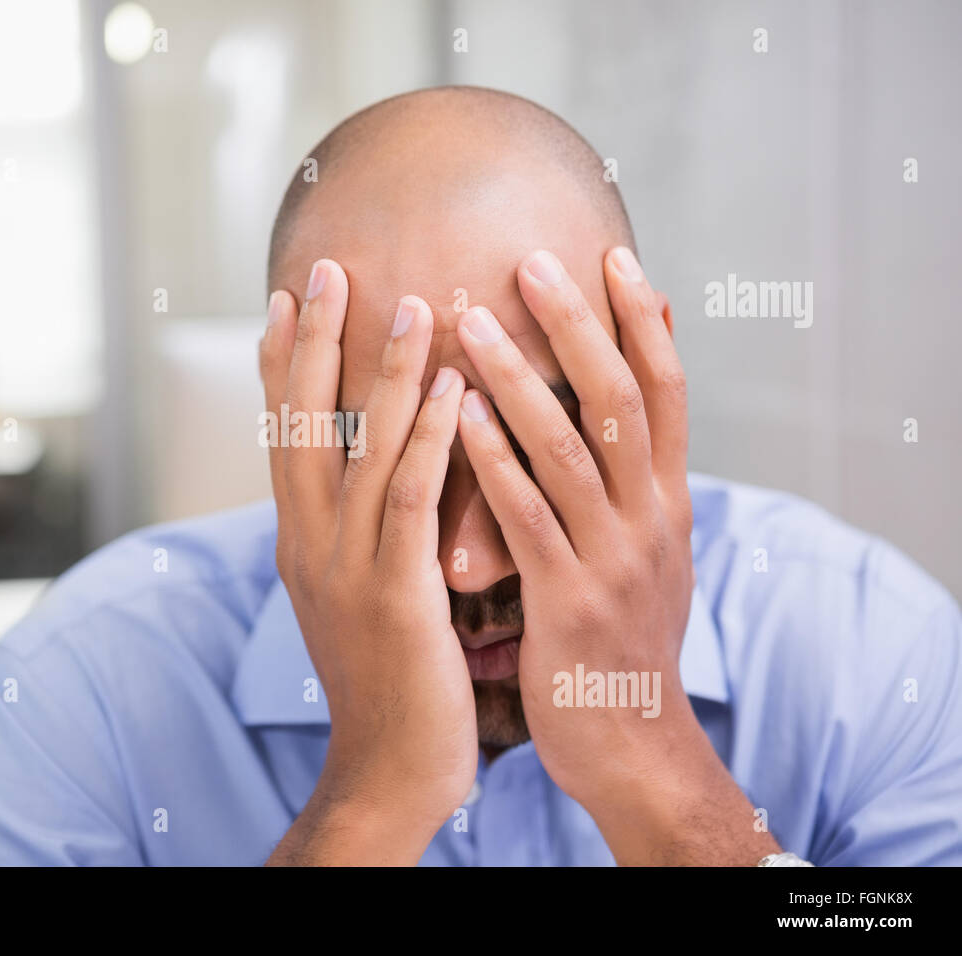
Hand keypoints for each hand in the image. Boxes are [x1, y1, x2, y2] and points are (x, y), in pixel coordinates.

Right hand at [260, 259, 475, 863]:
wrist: (386, 768)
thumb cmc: (385, 678)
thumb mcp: (358, 592)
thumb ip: (359, 531)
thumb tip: (370, 481)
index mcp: (300, 540)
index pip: (284, 433)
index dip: (280, 363)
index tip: (286, 297)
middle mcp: (310, 543)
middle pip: (303, 423)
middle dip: (313, 342)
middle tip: (326, 267)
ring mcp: (346, 568)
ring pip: (361, 450)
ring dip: (383, 372)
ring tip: (408, 300)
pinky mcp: (396, 595)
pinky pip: (410, 501)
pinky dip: (431, 439)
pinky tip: (454, 389)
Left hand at [455, 247, 776, 863]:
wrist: (632, 747)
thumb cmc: (620, 644)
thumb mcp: (645, 559)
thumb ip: (630, 491)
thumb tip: (616, 429)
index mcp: (668, 504)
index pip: (668, 393)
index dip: (644, 323)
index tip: (612, 257)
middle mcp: (651, 520)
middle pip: (624, 401)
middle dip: (581, 326)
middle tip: (532, 260)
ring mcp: (614, 560)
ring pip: (571, 449)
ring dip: (519, 377)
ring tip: (469, 317)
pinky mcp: (569, 602)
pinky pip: (529, 518)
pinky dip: (494, 460)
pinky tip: (454, 415)